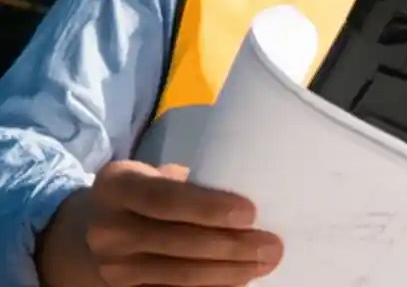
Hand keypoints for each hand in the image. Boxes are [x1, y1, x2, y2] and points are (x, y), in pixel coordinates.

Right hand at [37, 160, 282, 285]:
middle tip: (272, 246)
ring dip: (228, 273)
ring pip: (178, 275)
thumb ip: (190, 182)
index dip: (208, 207)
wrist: (88, 233)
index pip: (164, 198)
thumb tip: (253, 187)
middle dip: (231, 246)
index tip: (250, 213)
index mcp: (117, 185)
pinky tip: (238, 282)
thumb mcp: (152, 175)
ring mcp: (111, 268)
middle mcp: (108, 229)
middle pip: (177, 241)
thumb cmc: (142, 195)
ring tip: (264, 264)